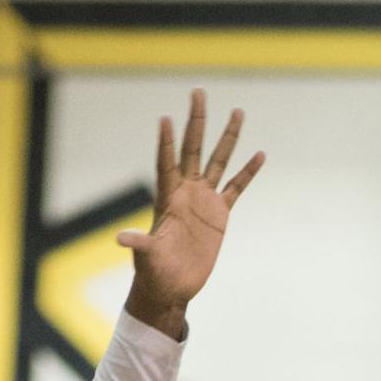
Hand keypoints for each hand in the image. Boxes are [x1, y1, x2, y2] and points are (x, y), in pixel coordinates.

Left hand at [122, 91, 264, 337]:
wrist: (171, 288)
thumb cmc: (153, 273)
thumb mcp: (146, 257)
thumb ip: (138, 244)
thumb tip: (121, 238)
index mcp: (167, 198)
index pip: (166, 163)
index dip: (165, 143)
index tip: (165, 118)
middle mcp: (185, 193)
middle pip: (192, 149)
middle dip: (196, 122)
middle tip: (198, 93)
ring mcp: (203, 201)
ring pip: (218, 162)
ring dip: (227, 138)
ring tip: (238, 111)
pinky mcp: (219, 215)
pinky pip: (236, 188)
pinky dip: (247, 173)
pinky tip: (259, 155)